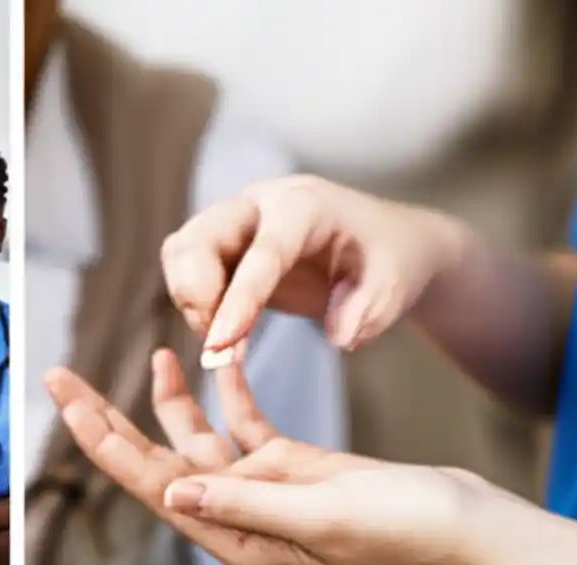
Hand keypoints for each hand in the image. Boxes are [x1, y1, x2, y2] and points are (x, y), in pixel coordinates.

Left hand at [46, 352, 521, 564]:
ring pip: (199, 436)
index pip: (152, 486)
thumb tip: (173, 494)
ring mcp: (264, 487)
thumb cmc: (403, 531)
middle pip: (157, 460)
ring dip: (171, 397)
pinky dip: (231, 388)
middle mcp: (239, 514)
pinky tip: (215, 357)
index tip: (69, 403)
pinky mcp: (292, 463)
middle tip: (61, 378)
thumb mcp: (320, 514)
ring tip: (154, 350)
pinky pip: (247, 420)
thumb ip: (246, 501)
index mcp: (237, 538)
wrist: (464, 526)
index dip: (105, 443)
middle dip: (109, 418)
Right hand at [161, 175, 469, 356]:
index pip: (262, 252)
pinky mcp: (224, 243)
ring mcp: (237, 220)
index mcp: (306, 205)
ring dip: (189, 300)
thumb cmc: (391, 262)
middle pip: (198, 237)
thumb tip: (337, 336)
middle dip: (196, 294)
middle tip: (219, 348)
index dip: (238, 300)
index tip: (219, 347)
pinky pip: (185, 267)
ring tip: (223, 342)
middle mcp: (261, 203)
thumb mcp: (395, 287)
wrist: (387, 245)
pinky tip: (223, 332)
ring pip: (181, 250)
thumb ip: (368, 311)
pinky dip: (192, 303)